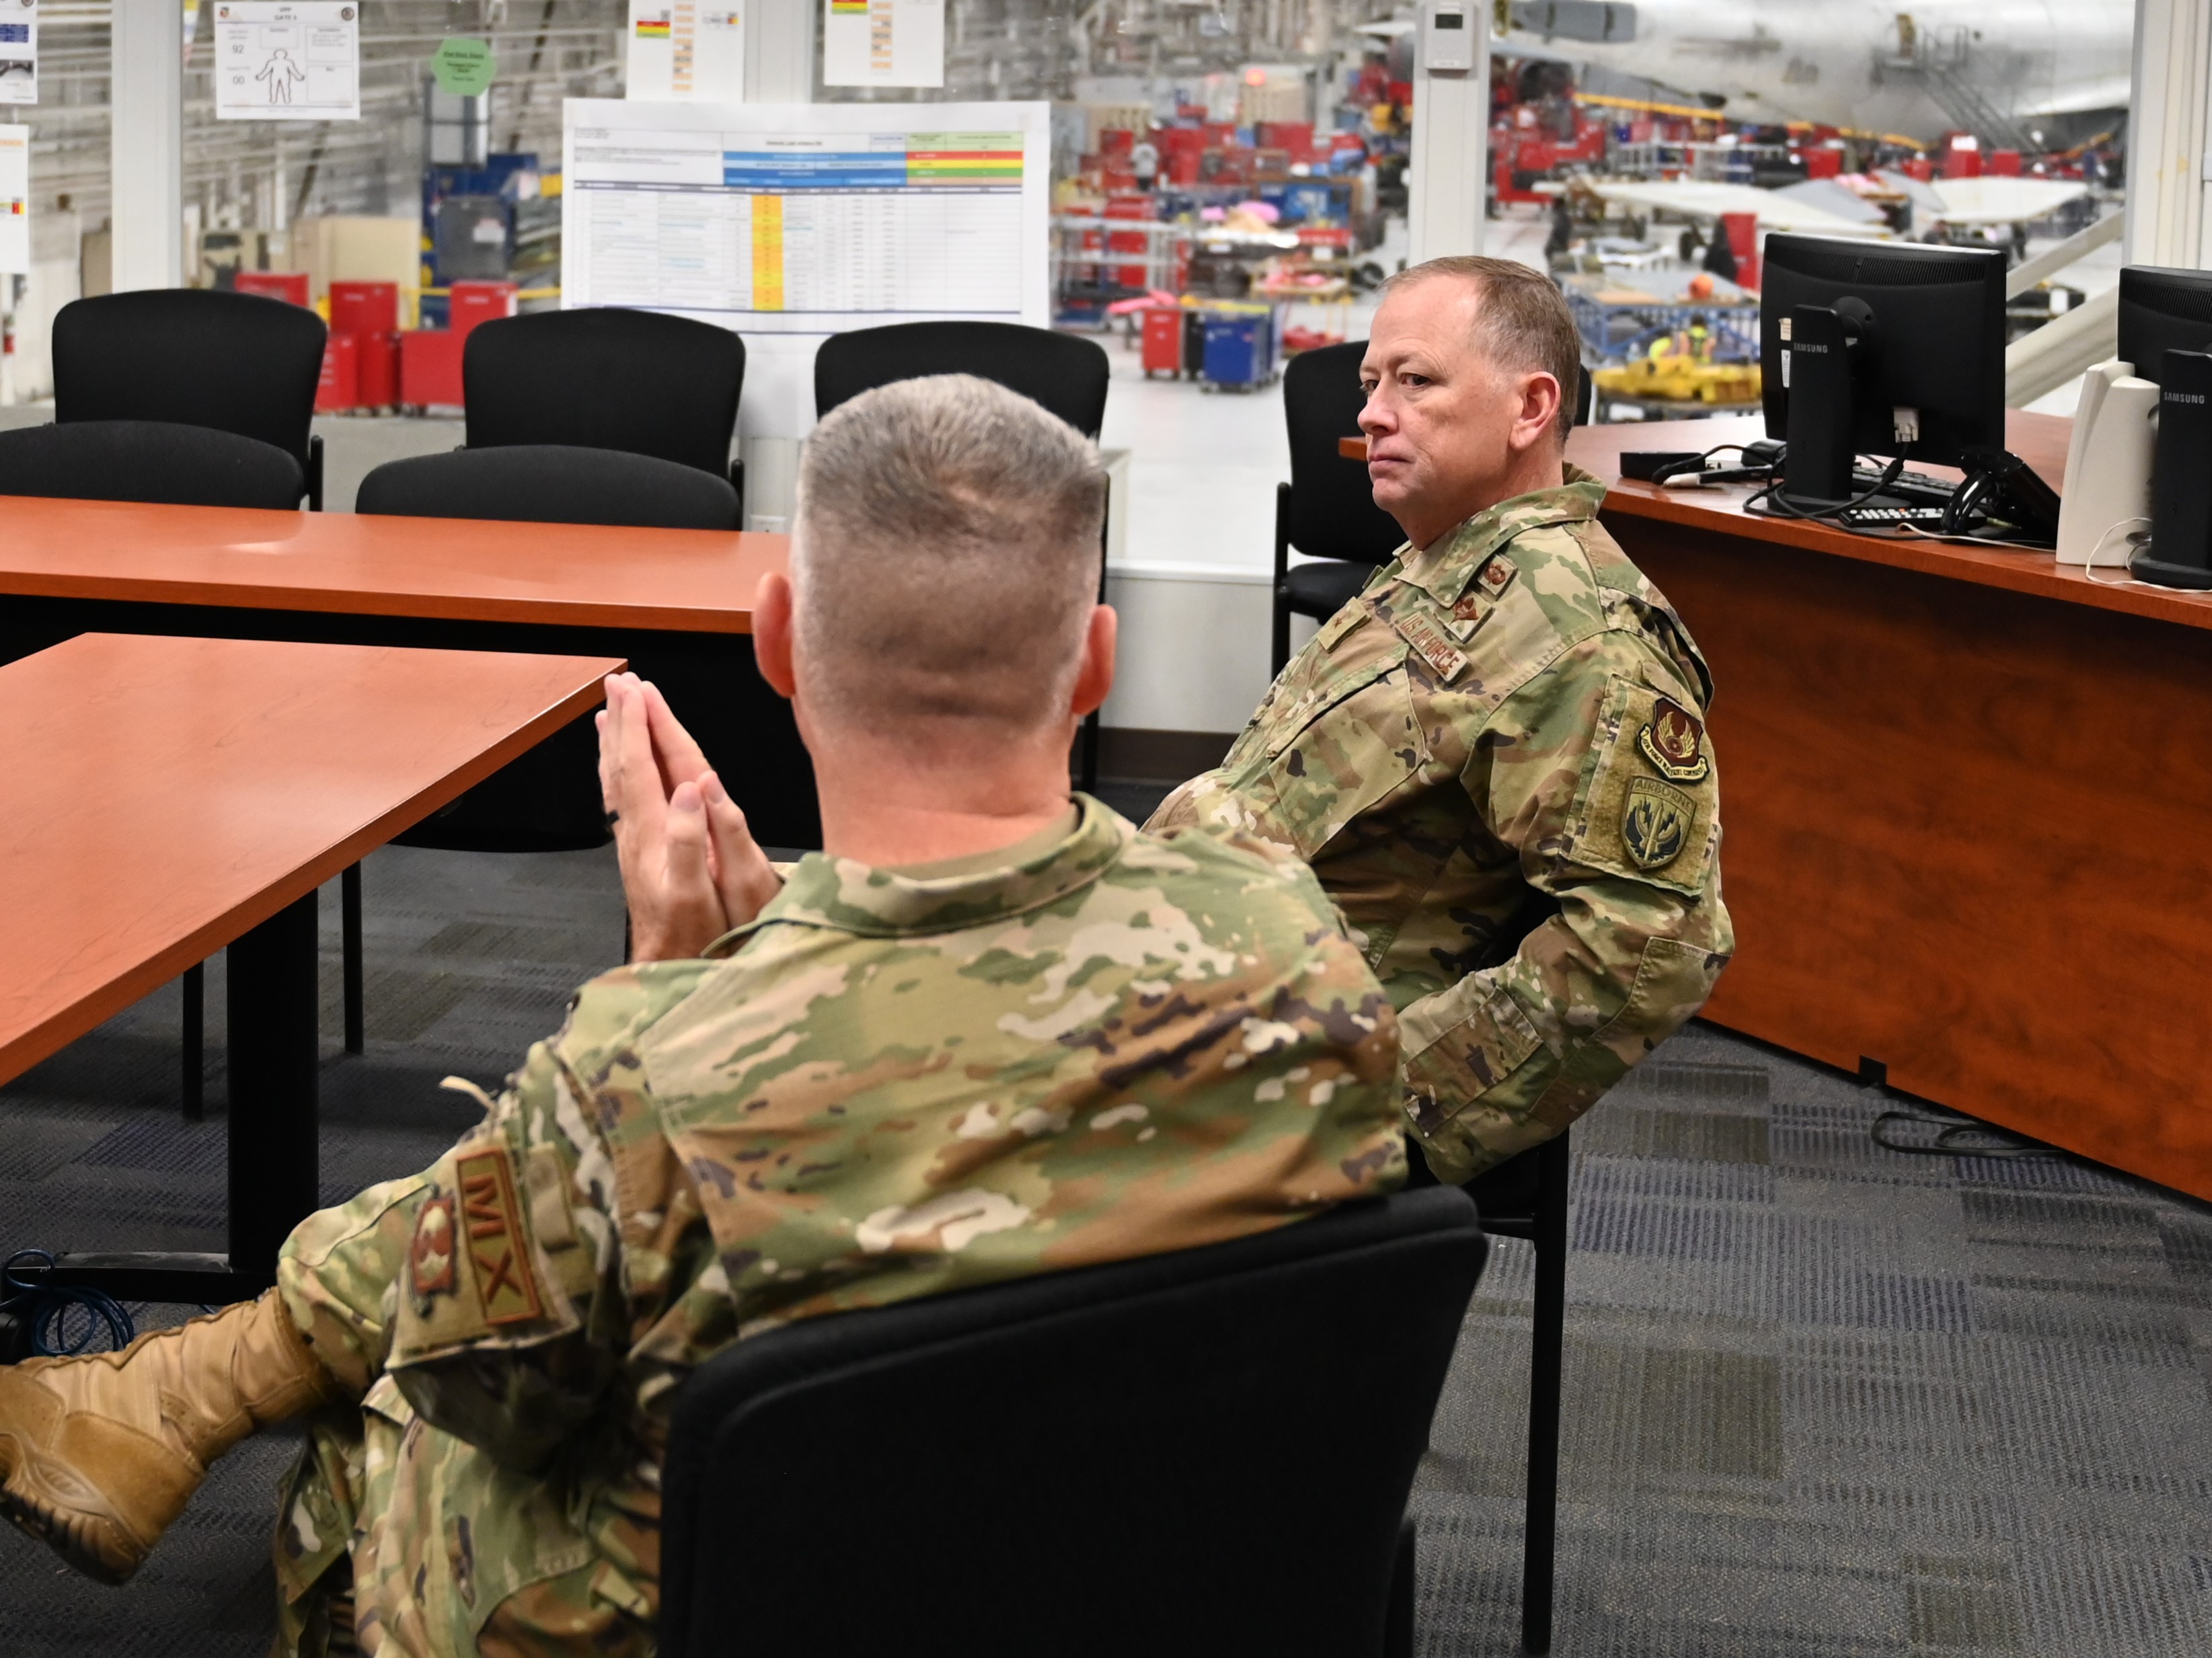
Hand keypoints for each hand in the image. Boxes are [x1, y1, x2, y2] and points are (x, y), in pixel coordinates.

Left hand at [633, 676, 782, 923]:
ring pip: (618, 780)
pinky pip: (621, 797)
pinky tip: (617, 764)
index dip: (643, 726)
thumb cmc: (694, 936)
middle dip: (623, 721)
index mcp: (657, 834)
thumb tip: (695, 787)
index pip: (645, 766)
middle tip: (620, 682)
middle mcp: (638, 832)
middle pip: (625, 765)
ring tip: (610, 711)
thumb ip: (695, 838)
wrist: (668, 970)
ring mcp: (634, 842)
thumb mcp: (699, 892)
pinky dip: (617, 770)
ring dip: (615, 741)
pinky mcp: (638, 853)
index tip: (640, 689)